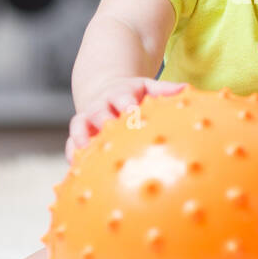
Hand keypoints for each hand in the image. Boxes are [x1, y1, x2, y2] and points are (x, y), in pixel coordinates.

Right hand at [66, 76, 187, 162]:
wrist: (105, 92)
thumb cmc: (134, 94)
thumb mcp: (148, 86)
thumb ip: (165, 89)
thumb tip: (186, 90)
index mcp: (119, 93)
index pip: (121, 96)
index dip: (125, 103)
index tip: (132, 111)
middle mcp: (100, 105)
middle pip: (98, 111)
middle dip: (102, 120)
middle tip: (108, 131)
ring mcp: (87, 120)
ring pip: (79, 126)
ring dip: (80, 139)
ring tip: (84, 153)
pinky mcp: (78, 135)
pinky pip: (71, 145)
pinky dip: (73, 156)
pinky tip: (78, 172)